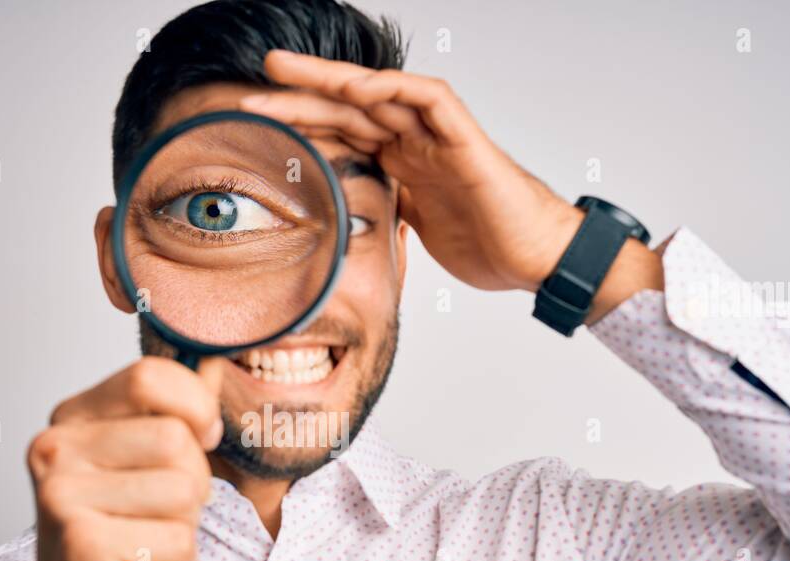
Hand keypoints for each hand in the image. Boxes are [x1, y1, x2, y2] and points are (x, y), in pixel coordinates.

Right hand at [25, 356, 226, 560]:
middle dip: (193, 485)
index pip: (151, 377)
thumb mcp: (144, 465)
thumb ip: (176, 412)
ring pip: (184, 491)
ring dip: (185, 528)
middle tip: (158, 515)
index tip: (197, 440)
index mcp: (70, 419)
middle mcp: (55, 450)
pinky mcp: (83, 546)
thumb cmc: (118, 537)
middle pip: (176, 439)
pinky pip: (179, 541)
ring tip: (147, 542)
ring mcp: (62, 497)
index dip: (195, 409)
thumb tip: (219, 361)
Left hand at [239, 50, 581, 291]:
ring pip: (379, 92)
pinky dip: (392, 88)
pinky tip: (355, 89)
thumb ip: (383, 212)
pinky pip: (429, 98)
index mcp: (403, 162)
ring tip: (283, 73)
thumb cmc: (488, 245)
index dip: (301, 124)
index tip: (257, 125)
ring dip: (330, 81)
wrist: (536, 259)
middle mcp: (417, 141)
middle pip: (350, 106)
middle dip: (300, 94)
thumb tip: (344, 220)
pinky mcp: (466, 141)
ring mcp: (440, 137)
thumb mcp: (414, 231)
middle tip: (252, 87)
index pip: (343, 132)